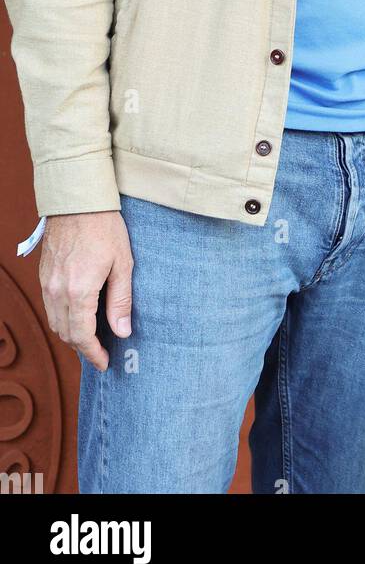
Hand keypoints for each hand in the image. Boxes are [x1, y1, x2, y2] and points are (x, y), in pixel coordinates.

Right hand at [39, 212, 133, 370]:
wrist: (78, 201)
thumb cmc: (105, 228)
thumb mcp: (122, 263)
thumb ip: (120, 301)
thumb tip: (122, 332)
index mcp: (78, 291)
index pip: (82, 336)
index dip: (93, 354)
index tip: (105, 363)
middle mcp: (57, 291)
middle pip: (65, 334)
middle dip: (83, 348)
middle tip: (101, 352)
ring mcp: (47, 283)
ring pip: (55, 322)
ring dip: (71, 334)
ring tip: (91, 337)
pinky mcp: (44, 275)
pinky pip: (50, 307)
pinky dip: (62, 318)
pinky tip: (78, 315)